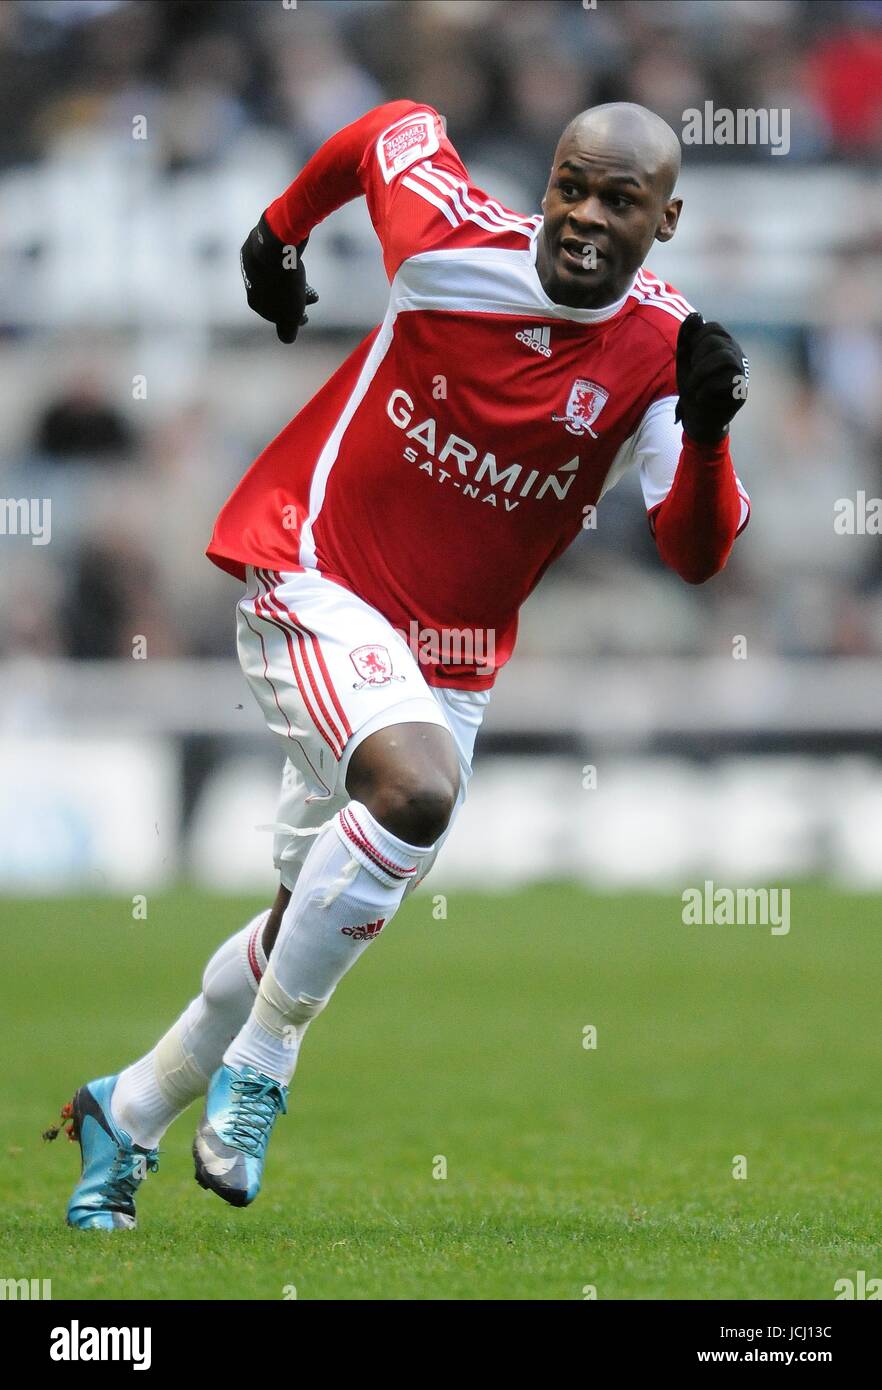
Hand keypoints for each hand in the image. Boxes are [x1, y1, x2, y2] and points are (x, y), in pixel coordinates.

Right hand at [240, 213, 319, 343]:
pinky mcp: (256, 244)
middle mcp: (250, 284)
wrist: (275, 244)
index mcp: (255, 302)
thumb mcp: (289, 316)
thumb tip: (287, 340)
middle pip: (276, 295)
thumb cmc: (283, 283)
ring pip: (275, 276)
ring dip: (292, 281)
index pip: (276, 316)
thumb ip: (287, 332)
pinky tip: (294, 260)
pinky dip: (285, 263)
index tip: (306, 316)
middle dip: (295, 299)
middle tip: (313, 296)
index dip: (292, 317)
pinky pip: (274, 257)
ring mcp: (251, 263)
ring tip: (306, 279)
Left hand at [675, 312, 748, 444]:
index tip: (691, 358)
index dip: (696, 340)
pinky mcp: (741, 393)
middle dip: (697, 357)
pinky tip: (701, 397)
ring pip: (724, 358)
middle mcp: (737, 355)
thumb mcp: (685, 360)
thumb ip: (687, 337)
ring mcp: (741, 373)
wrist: (697, 417)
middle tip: (693, 375)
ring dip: (702, 372)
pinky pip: (725, 382)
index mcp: (724, 344)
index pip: (712, 328)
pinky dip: (706, 389)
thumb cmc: (693, 386)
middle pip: (716, 342)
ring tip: (695, 385)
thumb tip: (695, 315)